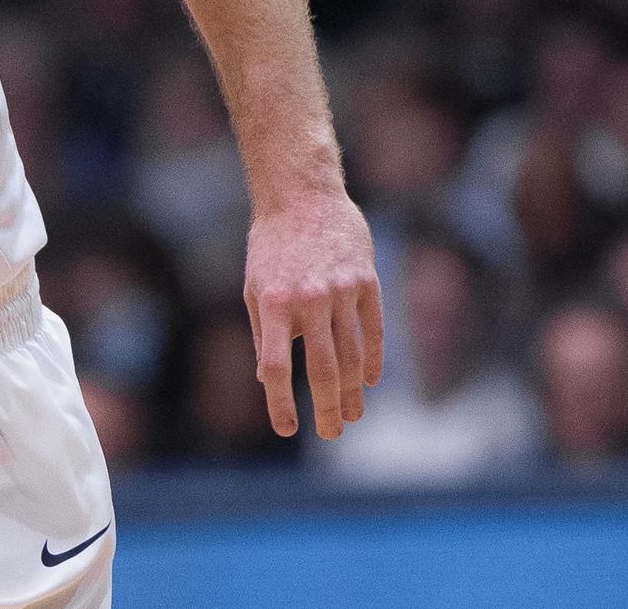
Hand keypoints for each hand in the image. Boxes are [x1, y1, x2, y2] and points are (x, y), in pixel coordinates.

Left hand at [243, 190, 382, 438]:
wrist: (301, 195)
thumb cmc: (271, 246)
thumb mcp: (254, 287)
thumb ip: (265, 333)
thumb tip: (268, 379)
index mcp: (273, 302)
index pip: (277, 366)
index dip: (281, 402)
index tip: (288, 430)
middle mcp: (308, 298)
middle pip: (322, 369)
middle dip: (328, 408)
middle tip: (331, 433)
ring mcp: (340, 289)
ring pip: (352, 355)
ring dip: (353, 392)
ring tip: (352, 415)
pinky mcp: (366, 280)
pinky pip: (372, 329)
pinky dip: (372, 360)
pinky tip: (369, 381)